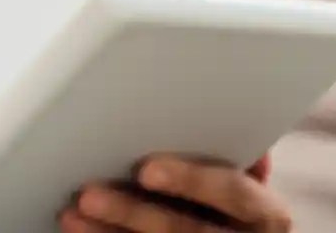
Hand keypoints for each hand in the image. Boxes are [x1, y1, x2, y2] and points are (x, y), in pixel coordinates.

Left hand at [59, 154, 289, 231]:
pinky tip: (80, 232)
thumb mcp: (235, 175)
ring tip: (73, 215)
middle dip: (134, 212)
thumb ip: (222, 150)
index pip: (234, 192)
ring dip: (109, 232)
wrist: (220, 225)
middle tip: (89, 195)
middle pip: (188, 230)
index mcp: (262, 212)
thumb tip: (209, 114)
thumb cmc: (224, 193)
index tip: (146, 170)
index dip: (191, 180)